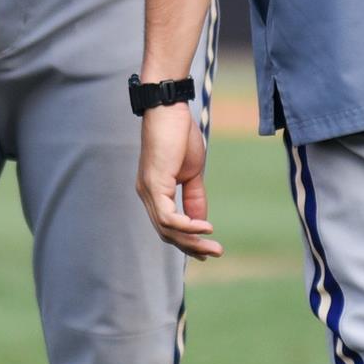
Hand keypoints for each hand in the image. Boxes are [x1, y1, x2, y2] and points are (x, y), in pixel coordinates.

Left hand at [136, 102, 220, 259]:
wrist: (169, 110)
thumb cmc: (180, 135)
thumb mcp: (192, 172)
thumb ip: (194, 197)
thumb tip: (201, 222)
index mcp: (154, 192)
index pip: (167, 226)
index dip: (186, 241)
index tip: (206, 251)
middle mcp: (147, 195)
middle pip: (166, 233)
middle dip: (192, 247)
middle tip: (216, 253)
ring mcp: (148, 191)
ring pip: (166, 229)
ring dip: (192, 241)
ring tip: (214, 247)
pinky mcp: (154, 184)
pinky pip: (168, 217)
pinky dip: (187, 226)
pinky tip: (206, 228)